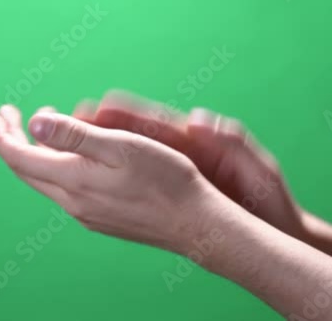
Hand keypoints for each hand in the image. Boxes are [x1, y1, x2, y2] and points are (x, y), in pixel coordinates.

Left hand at [0, 105, 222, 252]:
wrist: (194, 223)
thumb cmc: (164, 179)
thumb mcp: (120, 145)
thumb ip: (74, 135)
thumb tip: (33, 122)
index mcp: (72, 180)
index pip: (17, 156)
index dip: (1, 134)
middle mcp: (71, 201)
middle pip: (25, 169)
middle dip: (12, 140)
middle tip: (7, 115)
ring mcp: (84, 213)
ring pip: (44, 179)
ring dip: (35, 152)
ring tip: (40, 127)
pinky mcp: (97, 218)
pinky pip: (63, 190)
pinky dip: (54, 166)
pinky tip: (67, 155)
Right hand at [74, 92, 305, 238]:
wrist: (272, 225)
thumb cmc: (267, 195)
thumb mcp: (256, 167)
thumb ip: (231, 141)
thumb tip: (200, 119)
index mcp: (197, 142)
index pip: (156, 123)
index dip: (128, 114)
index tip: (101, 105)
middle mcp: (178, 152)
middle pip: (130, 134)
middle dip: (98, 126)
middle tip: (64, 119)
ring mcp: (168, 170)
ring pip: (123, 155)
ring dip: (94, 146)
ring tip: (60, 140)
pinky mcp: (163, 189)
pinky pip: (128, 177)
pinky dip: (104, 169)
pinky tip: (79, 172)